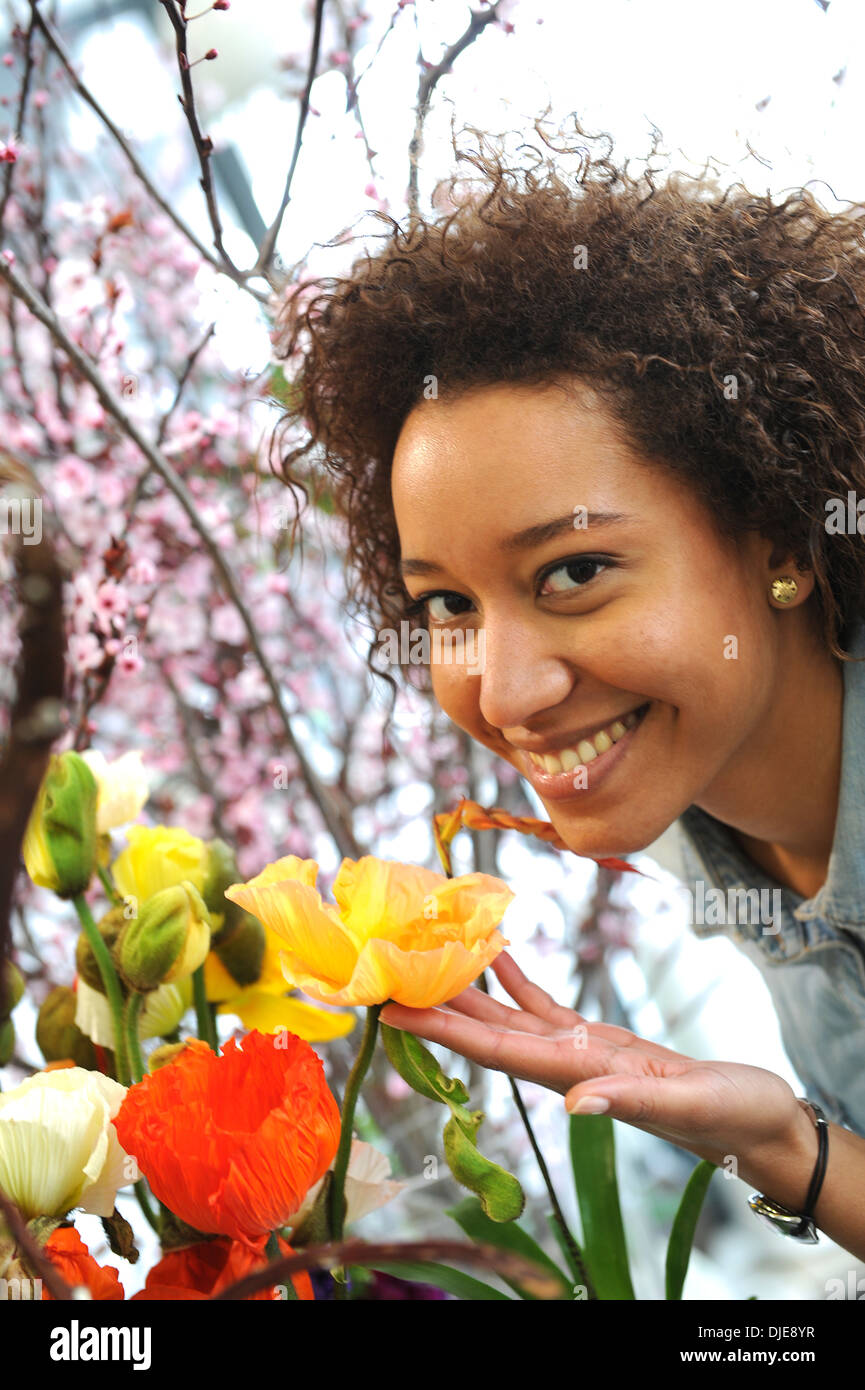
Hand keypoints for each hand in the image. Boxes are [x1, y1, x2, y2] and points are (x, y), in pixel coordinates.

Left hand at [378, 950, 804, 1172]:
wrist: (758, 1123)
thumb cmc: (729, 1117)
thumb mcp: (684, 1105)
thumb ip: (632, 1100)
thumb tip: (578, 1103)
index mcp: (578, 1079)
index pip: (496, 1053)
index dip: (443, 1032)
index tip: (394, 1012)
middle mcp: (566, 1067)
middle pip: (487, 1033)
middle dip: (437, 1007)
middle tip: (386, 977)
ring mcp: (581, 1053)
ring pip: (510, 1016)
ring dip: (469, 990)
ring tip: (428, 956)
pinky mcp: (601, 1041)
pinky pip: (547, 1005)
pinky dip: (519, 981)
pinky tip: (499, 954)